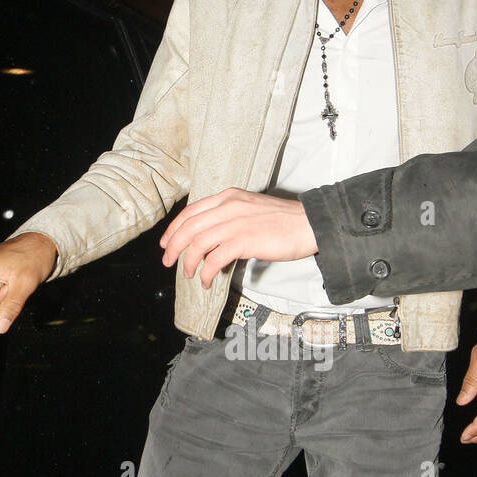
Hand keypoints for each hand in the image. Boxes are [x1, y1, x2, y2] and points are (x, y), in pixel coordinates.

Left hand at [160, 189, 316, 287]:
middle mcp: (228, 207)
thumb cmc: (284, 220)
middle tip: (168, 262)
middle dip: (174, 247)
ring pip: (198, 243)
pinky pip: (214, 258)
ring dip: (188, 262)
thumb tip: (213, 241)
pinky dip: (206, 272)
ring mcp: (236, 223)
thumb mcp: (251, 208)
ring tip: (188, 274)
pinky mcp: (244, 240)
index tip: (167, 243)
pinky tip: (206, 280)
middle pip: (189, 227)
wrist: (309, 223)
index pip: (191, 211)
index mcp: (228, 197)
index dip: (174, 229)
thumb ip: (230, 218)